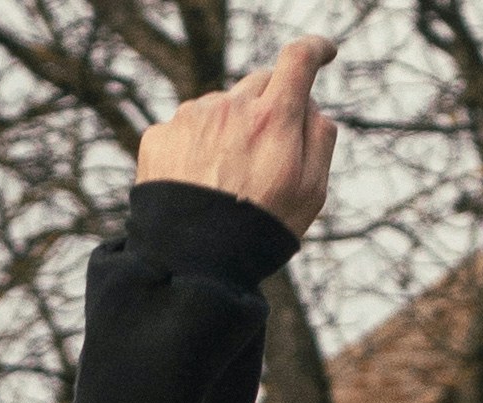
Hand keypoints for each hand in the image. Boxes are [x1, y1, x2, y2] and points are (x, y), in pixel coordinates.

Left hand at [138, 35, 339, 235]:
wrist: (190, 272)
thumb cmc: (259, 234)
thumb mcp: (310, 194)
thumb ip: (320, 138)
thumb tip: (311, 104)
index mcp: (272, 118)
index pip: (298, 61)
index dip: (315, 50)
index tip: (323, 54)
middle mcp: (230, 107)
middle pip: (258, 84)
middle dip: (268, 108)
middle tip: (265, 156)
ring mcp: (190, 119)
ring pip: (220, 108)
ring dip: (228, 131)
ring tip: (223, 184)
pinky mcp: (159, 137)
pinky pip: (185, 129)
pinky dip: (193, 150)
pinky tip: (195, 186)